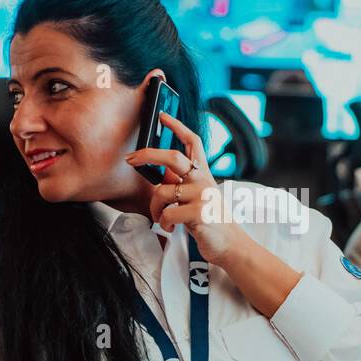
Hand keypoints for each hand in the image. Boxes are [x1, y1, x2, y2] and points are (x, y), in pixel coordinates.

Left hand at [125, 112, 249, 267]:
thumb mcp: (197, 197)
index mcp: (203, 173)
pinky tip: (171, 227)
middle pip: (173, 157)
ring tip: (161, 217)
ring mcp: (203, 195)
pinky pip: (168, 214)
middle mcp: (204, 180)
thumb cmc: (210, 220)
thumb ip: (181, 184)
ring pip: (162, 192)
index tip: (162, 116)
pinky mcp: (200, 212)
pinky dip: (164, 223)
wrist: (230, 244)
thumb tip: (161, 175)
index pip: (193, 142)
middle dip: (149, 154)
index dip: (177, 126)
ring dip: (155, 208)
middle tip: (131, 159)